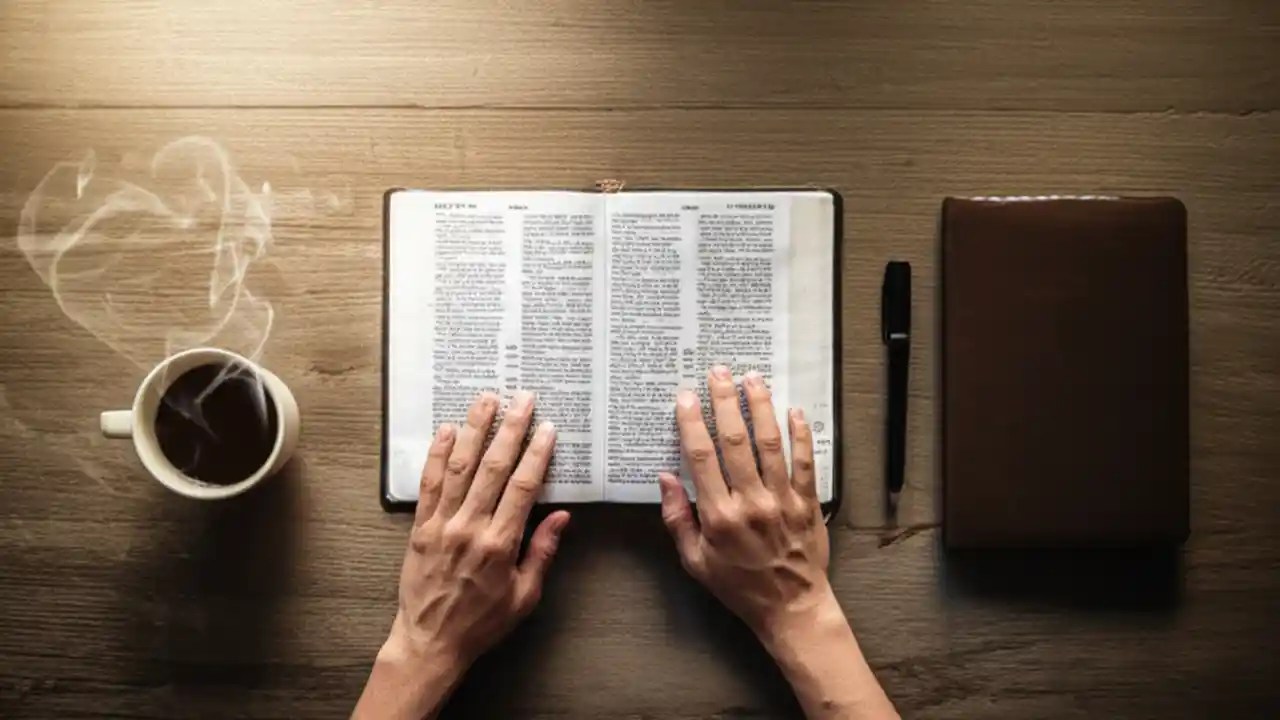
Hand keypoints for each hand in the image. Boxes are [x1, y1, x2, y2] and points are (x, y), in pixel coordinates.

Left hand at [355, 390, 568, 719]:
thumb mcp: (524, 596)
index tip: (547, 428)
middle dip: (510, 429)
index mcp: (500, 544)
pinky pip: (429, 484)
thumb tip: (562, 517)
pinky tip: (446, 430)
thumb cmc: (481, 624)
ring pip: (459, 466)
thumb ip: (542, 553)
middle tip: (521, 398)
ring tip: (485, 400)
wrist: (429, 643)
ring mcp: (442, 524)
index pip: (523, 487)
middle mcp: (470, 527)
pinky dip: (437, 454)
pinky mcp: (420, 527)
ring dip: (474, 429)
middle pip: (493, 467)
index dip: (536, 454)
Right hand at [660, 366, 897, 718]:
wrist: (790, 607)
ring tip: (752, 378)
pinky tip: (793, 410)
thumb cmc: (738, 586)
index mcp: (719, 516)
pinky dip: (800, 434)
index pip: (702, 457)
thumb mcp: (695, 561)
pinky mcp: (807, 502)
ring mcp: (782, 500)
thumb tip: (665, 477)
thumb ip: (677, 518)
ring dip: (760, 407)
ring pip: (770, 443)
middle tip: (718, 372)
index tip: (685, 397)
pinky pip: (805, 461)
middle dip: (724, 401)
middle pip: (735, 440)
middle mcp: (751, 502)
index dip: (691, 423)